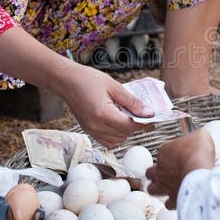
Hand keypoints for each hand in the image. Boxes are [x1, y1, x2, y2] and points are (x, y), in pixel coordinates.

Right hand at [0, 27, 153, 147]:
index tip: (153, 116)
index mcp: (102, 114)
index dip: (144, 123)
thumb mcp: (114, 87)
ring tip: (128, 116)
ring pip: (117, 140)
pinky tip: (118, 120)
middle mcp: (96, 125)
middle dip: (136, 126)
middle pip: (125, 134)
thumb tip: (149, 113)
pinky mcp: (89, 130)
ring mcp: (91, 130)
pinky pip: (107, 140)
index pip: (130, 126)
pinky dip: (116, 134)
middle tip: (143, 114)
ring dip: (126, 131)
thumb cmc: (88, 79)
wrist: (66, 81)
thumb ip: (132, 102)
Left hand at [146, 129, 214, 205]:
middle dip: (156, 173)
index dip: (170, 155)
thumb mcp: (200, 136)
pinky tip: (179, 200)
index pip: (163, 153)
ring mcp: (164, 185)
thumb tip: (201, 135)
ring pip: (152, 189)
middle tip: (166, 173)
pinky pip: (168, 204)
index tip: (180, 156)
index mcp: (164, 152)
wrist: (199, 173)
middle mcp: (160, 170)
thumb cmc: (198, 153)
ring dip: (158, 189)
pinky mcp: (172, 199)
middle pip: (150, 172)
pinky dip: (172, 203)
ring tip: (166, 188)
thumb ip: (198, 136)